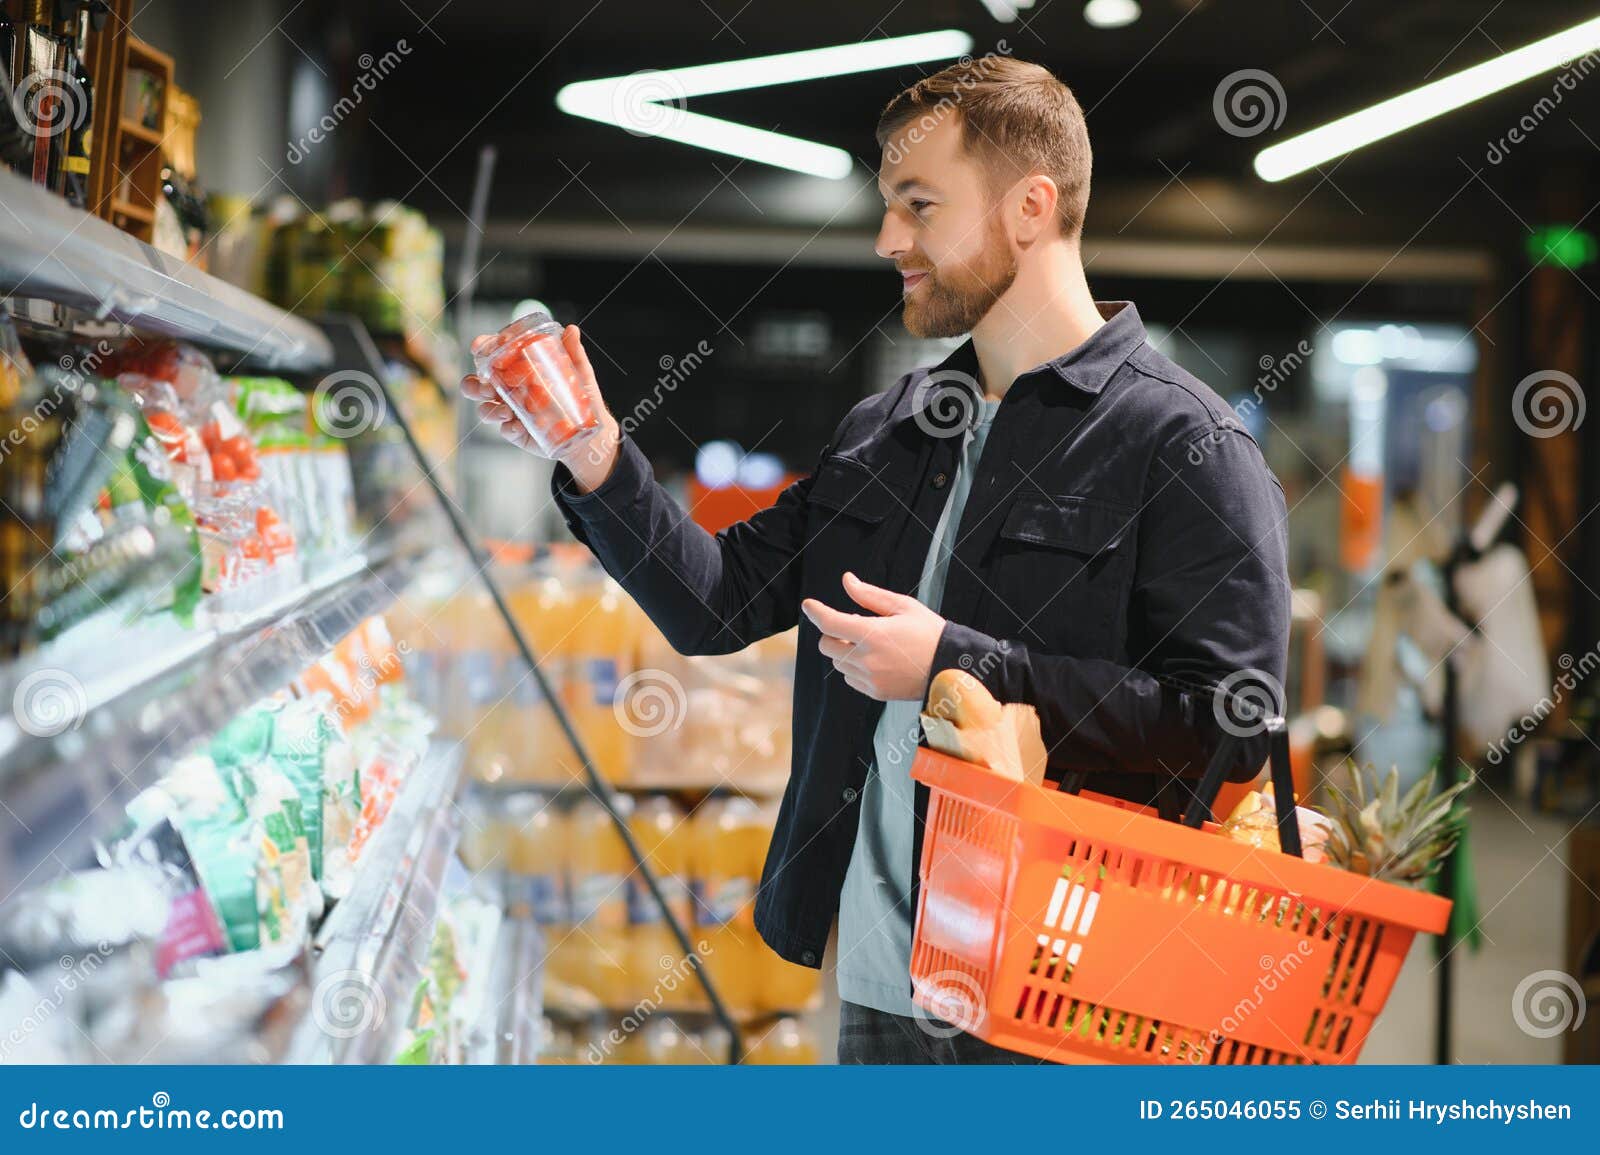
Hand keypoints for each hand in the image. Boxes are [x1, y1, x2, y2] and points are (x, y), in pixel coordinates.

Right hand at [461, 324, 620, 491]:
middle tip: (486, 387)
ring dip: (489, 410)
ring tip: (506, 411)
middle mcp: (507, 389)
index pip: (492, 355)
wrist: (591, 431)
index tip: (479, 347)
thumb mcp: (579, 373)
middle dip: (473, 385)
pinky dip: (510, 428)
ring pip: (484, 409)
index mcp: (516, 369)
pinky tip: (519, 426)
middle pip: (476, 384)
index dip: (481, 349)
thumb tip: (572, 329)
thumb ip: (574, 353)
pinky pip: (505, 430)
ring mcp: (510, 411)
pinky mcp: (517, 431)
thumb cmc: (582, 397)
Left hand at [801, 572, 944, 701]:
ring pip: (838, 662)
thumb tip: (847, 580)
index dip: (815, 612)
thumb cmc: (929, 632)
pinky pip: (850, 678)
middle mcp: (867, 659)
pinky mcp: (875, 692)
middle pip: (826, 645)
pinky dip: (855, 667)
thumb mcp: (903, 606)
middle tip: (857, 625)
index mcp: (873, 634)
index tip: (808, 605)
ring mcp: (870, 679)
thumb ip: (870, 595)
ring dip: (845, 650)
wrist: (951, 667)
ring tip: (871, 643)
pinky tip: (877, 660)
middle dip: (833, 633)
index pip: (829, 623)